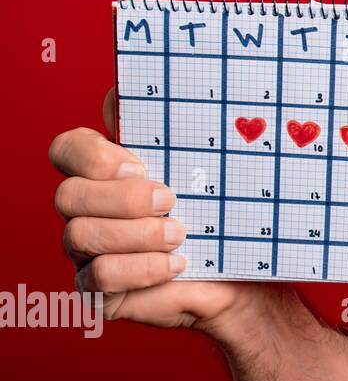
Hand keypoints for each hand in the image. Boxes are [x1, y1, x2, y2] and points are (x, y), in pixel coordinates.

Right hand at [48, 87, 256, 331]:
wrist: (248, 269)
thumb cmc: (223, 212)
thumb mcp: (207, 165)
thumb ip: (174, 127)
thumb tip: (132, 89)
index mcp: (106, 173)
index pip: (68, 149)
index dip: (92, 154)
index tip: (139, 162)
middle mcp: (88, 211)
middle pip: (67, 195)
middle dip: (121, 198)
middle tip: (169, 200)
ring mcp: (89, 253)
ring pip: (80, 235)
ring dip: (136, 234)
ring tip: (180, 235)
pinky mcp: (103, 291)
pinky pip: (100, 278)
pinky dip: (143, 269)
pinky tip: (178, 264)